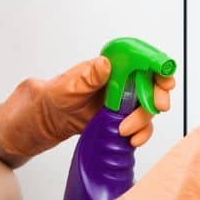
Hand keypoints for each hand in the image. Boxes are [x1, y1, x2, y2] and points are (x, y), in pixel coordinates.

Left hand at [0, 56, 175, 156]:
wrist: (36, 126)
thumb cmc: (46, 101)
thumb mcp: (61, 88)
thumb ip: (84, 78)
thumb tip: (105, 65)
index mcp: (104, 69)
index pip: (138, 60)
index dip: (156, 66)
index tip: (164, 78)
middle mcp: (115, 84)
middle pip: (149, 83)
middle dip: (157, 94)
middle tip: (157, 106)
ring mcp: (118, 103)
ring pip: (145, 106)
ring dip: (144, 119)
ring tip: (127, 131)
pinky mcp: (117, 121)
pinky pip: (138, 126)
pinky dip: (140, 133)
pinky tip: (132, 140)